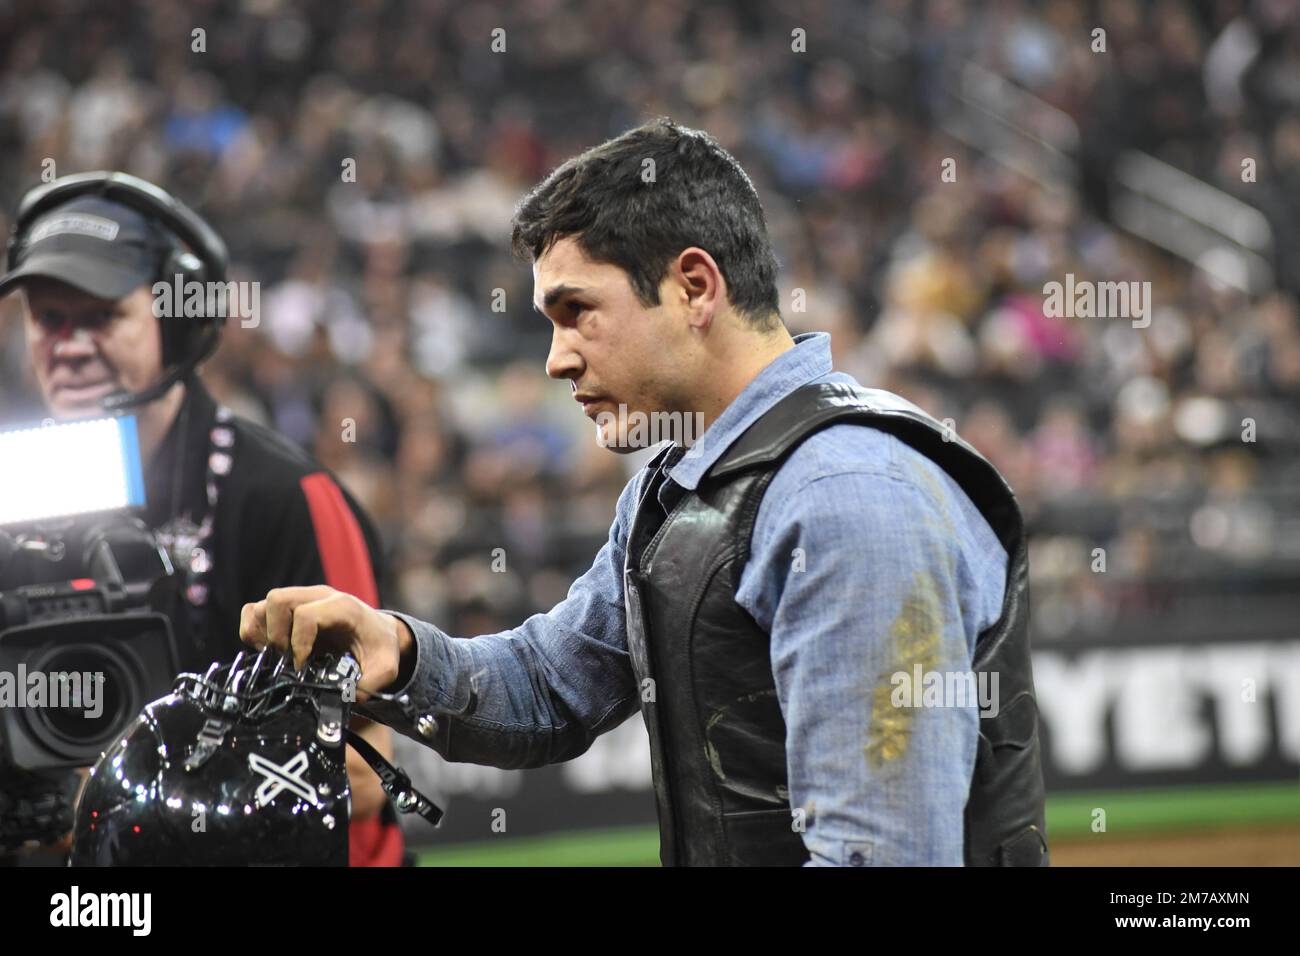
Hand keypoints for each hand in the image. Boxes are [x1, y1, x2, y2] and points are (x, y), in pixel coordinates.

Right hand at [239, 585, 412, 697]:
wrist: (379, 632)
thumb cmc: (379, 647)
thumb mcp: (386, 667)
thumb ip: (371, 684)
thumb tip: (347, 699)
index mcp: (342, 607)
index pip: (306, 616)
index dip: (298, 644)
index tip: (303, 668)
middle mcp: (318, 596)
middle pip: (278, 600)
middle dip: (276, 636)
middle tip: (287, 661)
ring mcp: (300, 599)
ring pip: (262, 606)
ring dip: (262, 635)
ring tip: (278, 657)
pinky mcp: (287, 609)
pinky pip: (254, 611)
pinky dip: (253, 632)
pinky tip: (270, 651)